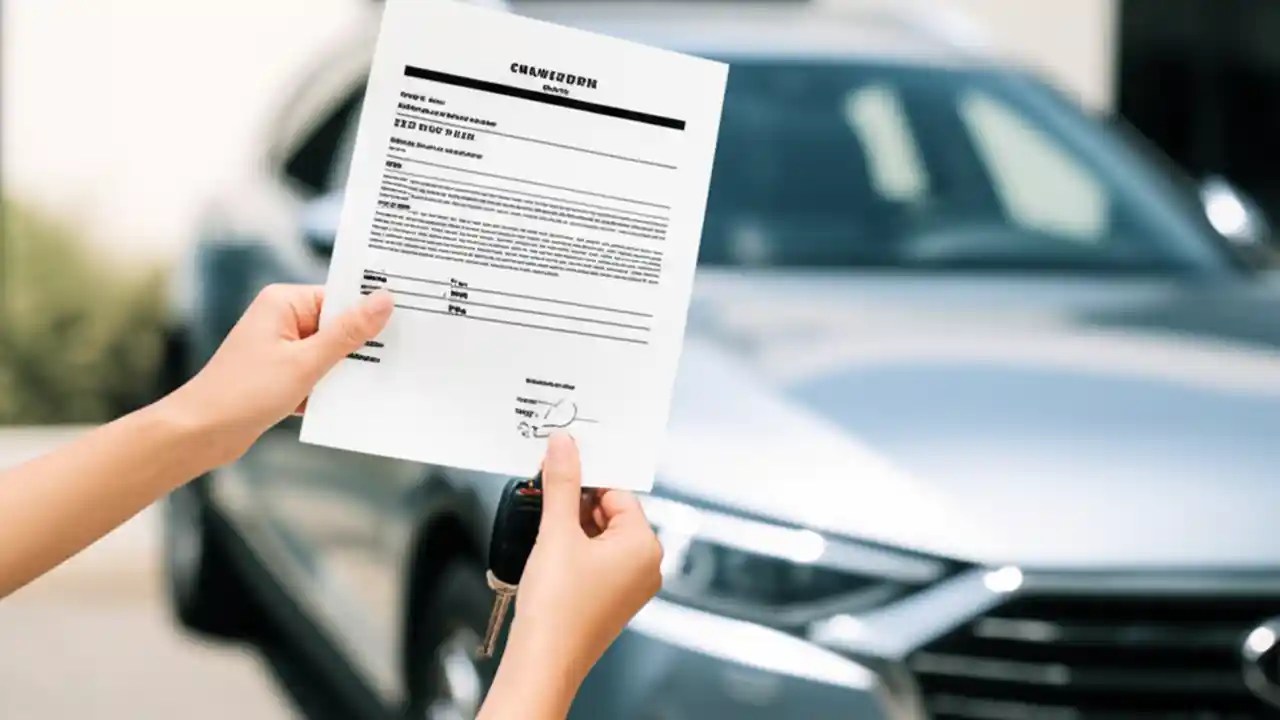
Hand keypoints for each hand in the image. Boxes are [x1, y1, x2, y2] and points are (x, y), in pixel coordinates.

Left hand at [167, 284, 392, 465]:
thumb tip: (384, 301)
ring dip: (346, 371)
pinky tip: (348, 403)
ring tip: (374, 384)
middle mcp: (282, 319)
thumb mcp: (305, 362)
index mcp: (284, 302)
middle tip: (400, 357)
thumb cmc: (245, 392)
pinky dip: (330, 388)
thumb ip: (348, 333)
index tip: (406, 321)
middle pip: (338, 325)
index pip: (340, 297)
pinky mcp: (281, 373)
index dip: (371, 311)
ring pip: (331, 353)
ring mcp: (281, 347)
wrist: (200, 433)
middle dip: (362, 345)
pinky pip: (318, 373)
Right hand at [497, 433, 662, 700]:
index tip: (560, 468)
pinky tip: (549, 551)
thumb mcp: (557, 532)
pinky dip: (573, 550)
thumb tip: (565, 445)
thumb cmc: (558, 607)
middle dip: (577, 503)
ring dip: (572, 526)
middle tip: (545, 494)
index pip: (618, 493)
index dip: (586, 479)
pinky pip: (596, 561)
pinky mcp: (610, 600)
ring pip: (601, 537)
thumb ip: (562, 483)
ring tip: (544, 527)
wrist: (543, 661)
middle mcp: (646, 566)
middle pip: (611, 513)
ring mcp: (629, 586)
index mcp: (645, 545)